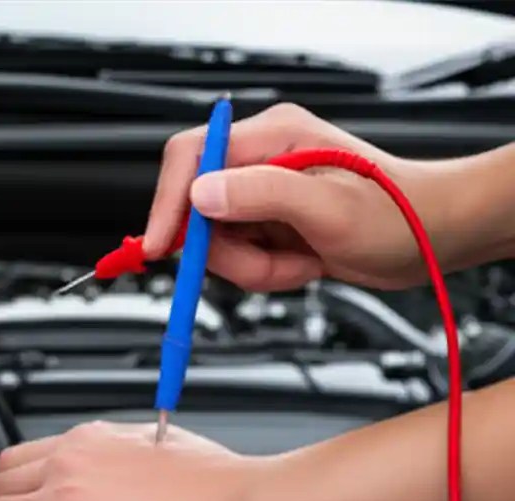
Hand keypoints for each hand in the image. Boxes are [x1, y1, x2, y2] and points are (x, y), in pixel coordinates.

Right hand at [143, 102, 449, 291]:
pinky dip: (263, 272)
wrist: (432, 238)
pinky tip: (300, 264)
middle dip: (225, 250)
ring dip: (252, 266)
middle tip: (268, 265)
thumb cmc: (398, 215)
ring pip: (213, 242)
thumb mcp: (328, 207)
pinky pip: (235, 256)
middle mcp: (258, 159)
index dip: (168, 202)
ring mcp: (259, 193)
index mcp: (271, 136)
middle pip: (195, 209)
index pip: (190, 158)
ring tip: (299, 263)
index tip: (160, 245)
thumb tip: (200, 194)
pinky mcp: (263, 222)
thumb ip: (261, 194)